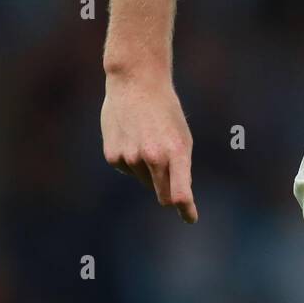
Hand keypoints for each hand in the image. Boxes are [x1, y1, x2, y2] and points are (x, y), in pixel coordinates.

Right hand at [101, 72, 198, 222]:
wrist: (136, 84)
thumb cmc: (166, 112)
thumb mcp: (182, 136)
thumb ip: (180, 166)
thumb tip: (175, 197)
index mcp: (176, 151)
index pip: (179, 192)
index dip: (186, 208)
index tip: (190, 218)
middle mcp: (152, 157)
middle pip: (162, 194)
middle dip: (169, 195)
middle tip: (174, 189)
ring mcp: (130, 158)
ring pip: (145, 181)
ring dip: (150, 170)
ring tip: (149, 141)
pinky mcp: (113, 157)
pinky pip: (127, 171)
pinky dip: (132, 162)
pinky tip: (131, 139)